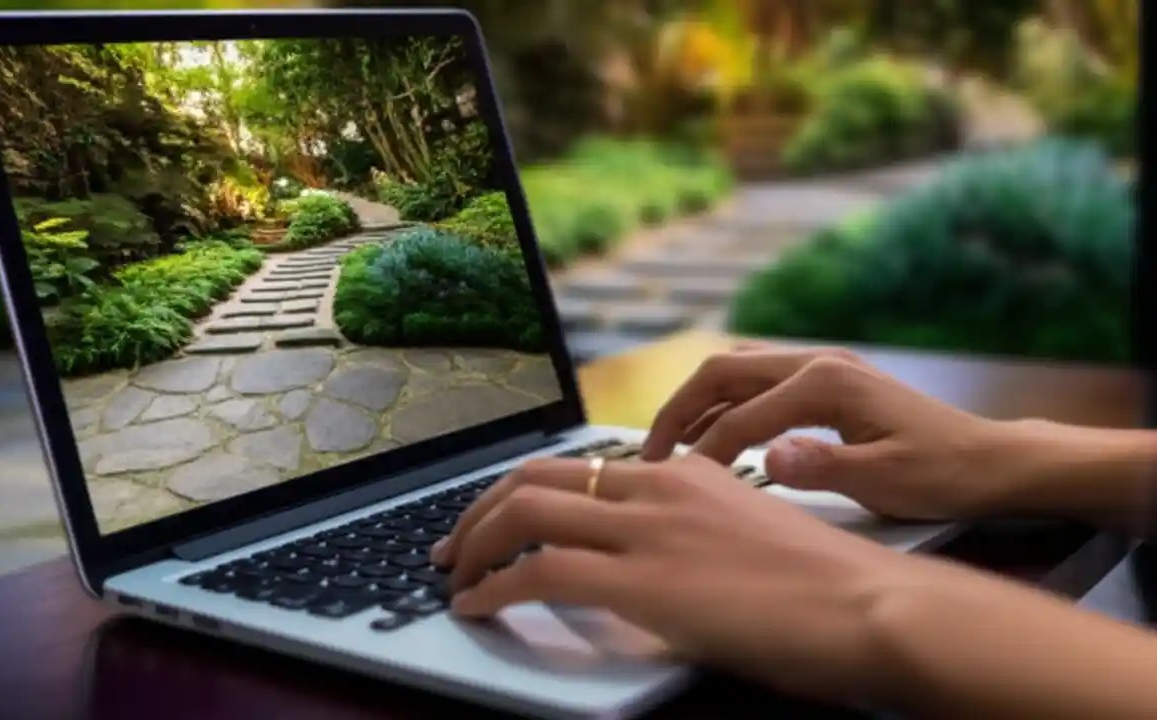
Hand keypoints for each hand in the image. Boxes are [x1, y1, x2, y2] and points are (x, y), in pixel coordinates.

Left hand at [433, 453, 922, 702]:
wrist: (876, 606)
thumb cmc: (830, 586)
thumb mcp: (748, 535)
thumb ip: (692, 531)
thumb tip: (652, 556)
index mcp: (682, 473)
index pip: (574, 464)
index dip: (519, 491)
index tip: (495, 519)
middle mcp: (657, 487)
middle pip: (534, 477)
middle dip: (478, 510)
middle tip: (451, 545)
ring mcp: (648, 530)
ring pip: (524, 512)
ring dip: (473, 546)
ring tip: (453, 577)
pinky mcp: (643, 581)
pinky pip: (538, 572)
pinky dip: (493, 588)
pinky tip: (478, 608)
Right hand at [641, 344, 1010, 520]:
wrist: (991, 461)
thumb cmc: (943, 474)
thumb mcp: (884, 480)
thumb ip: (821, 468)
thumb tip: (765, 459)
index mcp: (827, 383)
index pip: (742, 416)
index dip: (703, 451)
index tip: (676, 486)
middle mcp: (818, 362)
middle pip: (724, 371)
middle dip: (680, 409)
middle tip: (650, 453)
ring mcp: (823, 365)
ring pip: (737, 370)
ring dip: (698, 401)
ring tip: (671, 443)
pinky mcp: (828, 380)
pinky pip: (758, 380)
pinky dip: (726, 401)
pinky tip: (716, 431)